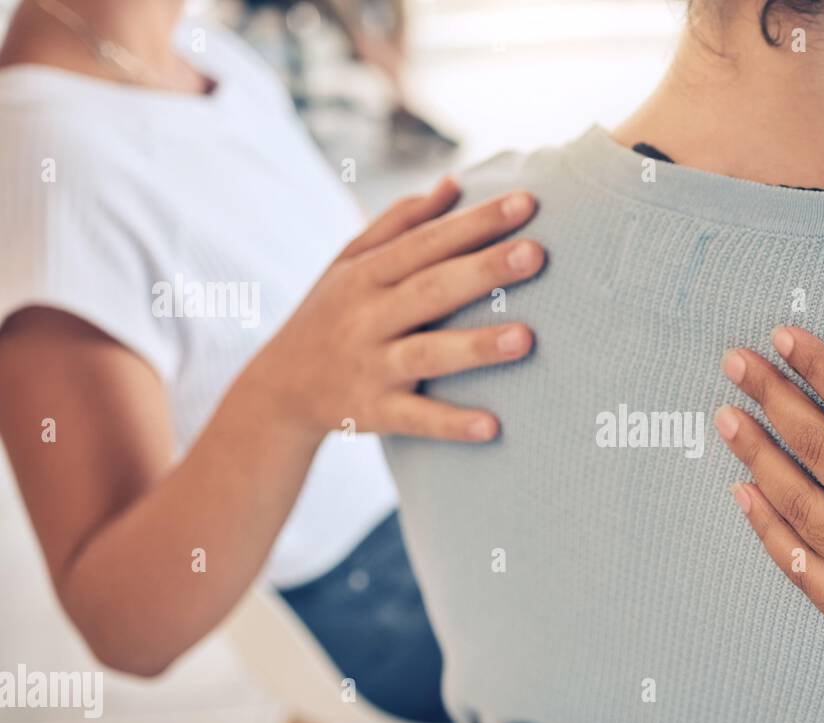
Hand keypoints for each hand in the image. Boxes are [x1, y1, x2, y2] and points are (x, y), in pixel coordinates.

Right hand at [241, 177, 544, 443]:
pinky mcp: (373, 412)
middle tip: (536, 253)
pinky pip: (416, 419)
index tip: (528, 202)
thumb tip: (453, 183)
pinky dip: (451, 424)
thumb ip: (400, 223)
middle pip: (431, 289)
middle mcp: (367, 316)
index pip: (427, 241)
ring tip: (527, 338)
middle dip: (483, 270)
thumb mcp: (349, 262)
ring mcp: (370, 366)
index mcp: (367, 273)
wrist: (277, 390)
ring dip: (476, 347)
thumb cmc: (330, 313)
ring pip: (427, 354)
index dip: (476, 221)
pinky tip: (492, 427)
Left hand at [714, 310, 823, 722]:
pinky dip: (770, 535)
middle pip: (821, 448)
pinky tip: (745, 501)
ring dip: (759, 458)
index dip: (820, 369)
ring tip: (725, 420)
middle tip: (733, 362)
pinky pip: (806, 573)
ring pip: (802, 506)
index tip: (784, 338)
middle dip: (772, 399)